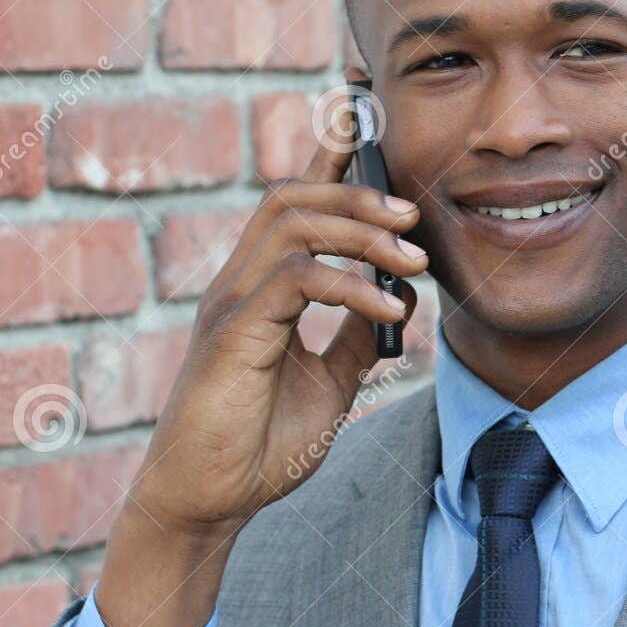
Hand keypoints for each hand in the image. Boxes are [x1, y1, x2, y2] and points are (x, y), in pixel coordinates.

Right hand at [94, 118, 427, 626]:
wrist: (212, 502)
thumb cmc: (260, 443)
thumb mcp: (329, 381)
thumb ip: (354, 335)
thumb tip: (396, 298)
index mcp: (260, 288)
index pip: (293, 206)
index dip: (326, 160)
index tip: (363, 124)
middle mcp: (240, 284)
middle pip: (292, 198)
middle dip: (357, 193)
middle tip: (414, 217)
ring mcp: (231, 304)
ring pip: (291, 224)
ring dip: (361, 231)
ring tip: (412, 258)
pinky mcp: (234, 334)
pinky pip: (295, 279)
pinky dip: (350, 283)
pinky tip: (386, 305)